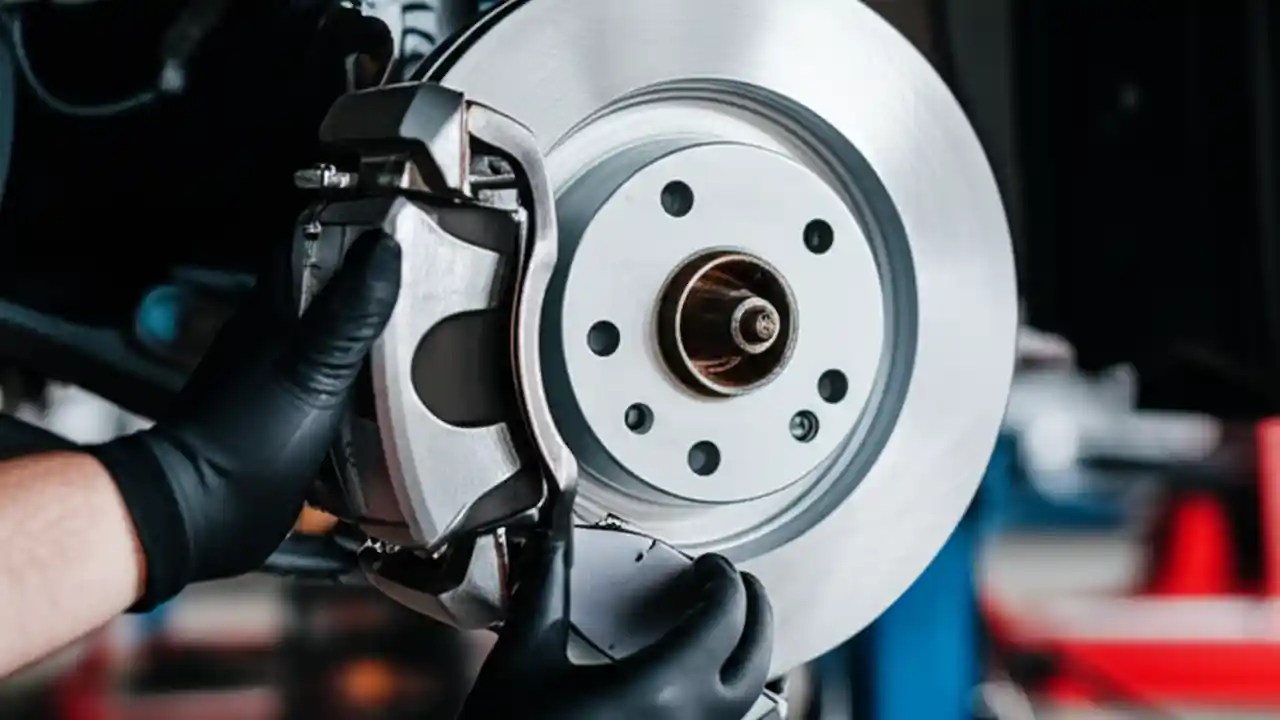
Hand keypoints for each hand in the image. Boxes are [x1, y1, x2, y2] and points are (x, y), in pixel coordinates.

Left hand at [88, 231, 400, 609]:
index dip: (352, 226)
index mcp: (277, 315)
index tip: (397, 220)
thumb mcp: (312, 370)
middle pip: (330, 293)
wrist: (202, 516)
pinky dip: (362, 392)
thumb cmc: (240, 444)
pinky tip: (389, 406)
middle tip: (423, 281)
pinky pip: (334, 393)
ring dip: (372, 342)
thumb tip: (383, 249)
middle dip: (375, 285)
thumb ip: (350, 313)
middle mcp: (276, 341)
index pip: (309, 243)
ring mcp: (281, 381)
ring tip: (419, 341)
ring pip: (334, 343)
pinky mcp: (290, 422)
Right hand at [461, 513, 773, 719]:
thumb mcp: (523, 658)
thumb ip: (547, 589)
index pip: (724, 618)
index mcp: (659, 688)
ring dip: (743, 658)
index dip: (725, 580)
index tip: (710, 564)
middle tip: (736, 586)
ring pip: (746, 703)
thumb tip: (553, 537)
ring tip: (721, 629)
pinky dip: (723, 698)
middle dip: (755, 614)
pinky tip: (696, 682)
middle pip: (755, 661)